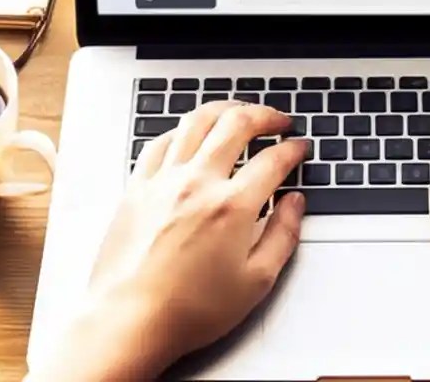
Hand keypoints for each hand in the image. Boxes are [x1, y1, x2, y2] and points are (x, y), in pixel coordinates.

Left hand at [28, 102, 306, 381]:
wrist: (129, 321)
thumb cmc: (189, 310)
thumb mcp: (256, 282)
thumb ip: (283, 235)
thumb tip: (295, 204)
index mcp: (232, 207)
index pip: (273, 160)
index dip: (293, 149)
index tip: (299, 147)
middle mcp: (198, 183)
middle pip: (236, 124)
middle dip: (265, 114)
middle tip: (277, 120)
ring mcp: (163, 181)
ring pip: (196, 121)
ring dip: (224, 109)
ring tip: (238, 112)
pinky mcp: (136, 187)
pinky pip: (160, 141)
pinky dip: (182, 130)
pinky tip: (189, 134)